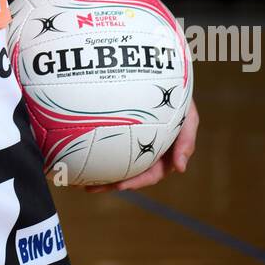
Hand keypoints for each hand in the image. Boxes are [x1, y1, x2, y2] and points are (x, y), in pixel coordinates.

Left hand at [83, 98, 198, 192]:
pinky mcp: (118, 129)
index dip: (135, 182)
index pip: (150, 175)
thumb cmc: (177, 97)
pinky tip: (76, 151)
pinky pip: (105, 141)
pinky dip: (94, 148)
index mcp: (164, 155)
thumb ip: (187, 141)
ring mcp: (132, 141)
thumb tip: (180, 169)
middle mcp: (147, 152)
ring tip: (75, 179)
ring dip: (98, 172)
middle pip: (128, 173)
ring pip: (114, 161)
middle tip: (89, 188)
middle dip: (109, 183)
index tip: (120, 186)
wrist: (163, 76)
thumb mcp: (189, 117)